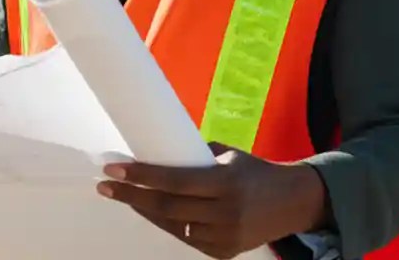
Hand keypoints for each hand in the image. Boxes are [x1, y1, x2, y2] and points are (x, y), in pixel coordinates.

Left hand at [96, 143, 327, 258]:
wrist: (293, 202)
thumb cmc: (255, 170)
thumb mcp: (227, 156)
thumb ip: (194, 157)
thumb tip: (156, 150)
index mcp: (226, 182)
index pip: (174, 181)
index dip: (141, 176)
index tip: (112, 169)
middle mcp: (225, 212)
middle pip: (167, 207)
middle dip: (131, 196)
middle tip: (104, 185)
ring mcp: (225, 237)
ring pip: (172, 226)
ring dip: (145, 210)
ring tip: (124, 195)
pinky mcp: (224, 252)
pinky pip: (186, 238)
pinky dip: (167, 223)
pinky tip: (151, 210)